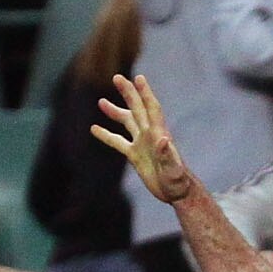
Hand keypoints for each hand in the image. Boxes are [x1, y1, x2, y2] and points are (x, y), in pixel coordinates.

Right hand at [95, 74, 200, 206]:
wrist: (177, 193)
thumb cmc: (178, 182)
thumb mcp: (174, 170)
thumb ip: (168, 155)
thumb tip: (163, 140)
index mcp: (158, 134)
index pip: (152, 109)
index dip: (146, 93)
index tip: (138, 78)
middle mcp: (150, 135)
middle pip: (137, 109)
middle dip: (128, 93)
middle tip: (117, 77)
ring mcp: (142, 144)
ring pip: (127, 122)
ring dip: (115, 111)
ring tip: (101, 101)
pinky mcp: (135, 155)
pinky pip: (118, 142)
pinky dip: (106, 135)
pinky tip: (94, 128)